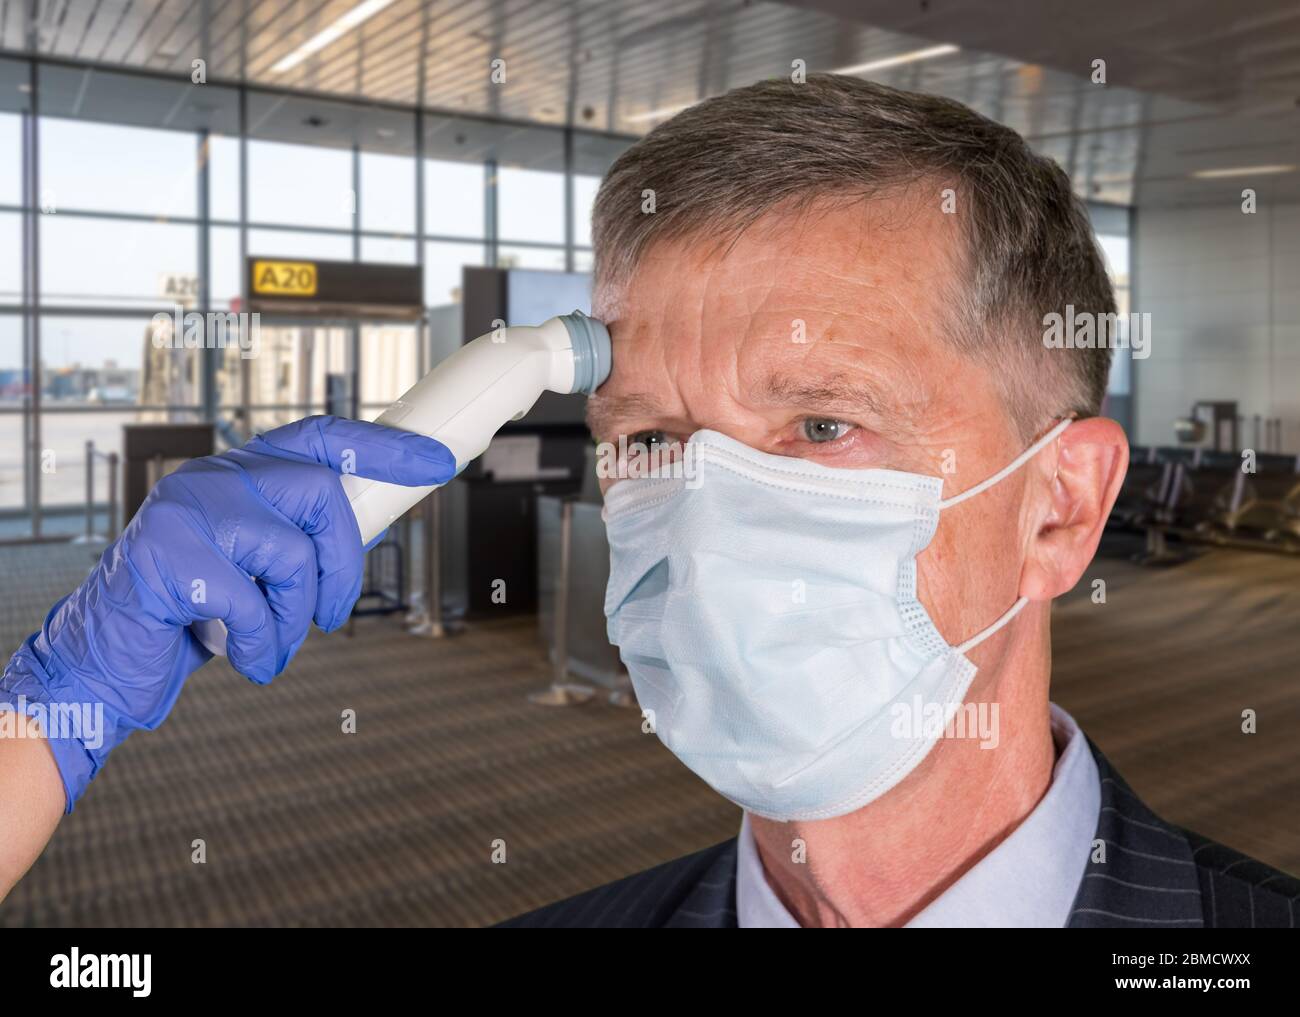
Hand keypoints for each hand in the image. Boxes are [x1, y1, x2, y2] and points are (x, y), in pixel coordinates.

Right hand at [0, 415, 455, 809]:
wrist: (104, 661)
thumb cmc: (190, 616)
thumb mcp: (257, 570)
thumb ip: (301, 540)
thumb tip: (371, 528)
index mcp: (238, 474)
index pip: (319, 437)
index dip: (382, 447)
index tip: (436, 461)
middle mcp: (211, 477)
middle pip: (321, 491)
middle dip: (345, 562)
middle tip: (334, 614)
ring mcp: (184, 510)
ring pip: (292, 551)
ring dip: (298, 615)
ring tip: (275, 646)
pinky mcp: (168, 556)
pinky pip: (254, 602)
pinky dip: (264, 645)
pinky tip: (248, 661)